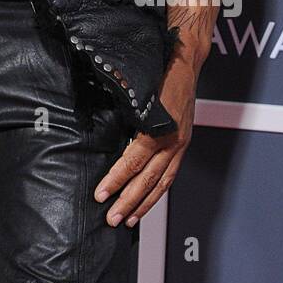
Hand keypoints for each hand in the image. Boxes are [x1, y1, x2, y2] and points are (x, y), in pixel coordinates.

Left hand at [92, 57, 197, 227]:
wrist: (185, 61)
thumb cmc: (158, 71)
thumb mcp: (137, 88)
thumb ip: (122, 109)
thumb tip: (96, 125)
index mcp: (158, 127)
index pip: (133, 160)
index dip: (116, 179)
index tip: (100, 194)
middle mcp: (172, 140)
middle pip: (147, 179)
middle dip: (128, 201)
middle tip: (110, 219)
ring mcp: (179, 144)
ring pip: (161, 183)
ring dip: (143, 204)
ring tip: (127, 221)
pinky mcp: (182, 144)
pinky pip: (169, 175)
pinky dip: (157, 192)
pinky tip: (146, 202)